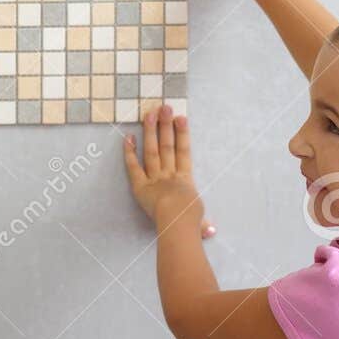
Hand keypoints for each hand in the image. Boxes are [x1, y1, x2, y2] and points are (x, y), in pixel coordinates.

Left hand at [124, 104, 205, 229]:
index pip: (184, 152)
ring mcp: (154, 178)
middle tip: (164, 107)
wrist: (177, 221)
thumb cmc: (190, 222)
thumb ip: (203, 225)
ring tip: (149, 113)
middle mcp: (169, 175)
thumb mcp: (199, 223)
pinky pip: (133, 166)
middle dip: (166, 126)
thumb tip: (211, 232)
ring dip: (150, 131)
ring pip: (152, 150)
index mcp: (185, 181)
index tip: (181, 118)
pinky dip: (129, 152)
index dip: (182, 134)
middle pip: (167, 146)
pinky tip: (128, 137)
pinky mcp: (140, 185)